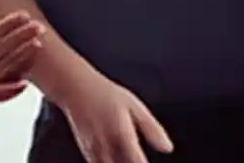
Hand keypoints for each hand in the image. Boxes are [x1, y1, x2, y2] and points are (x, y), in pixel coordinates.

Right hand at [59, 70, 173, 162]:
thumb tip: (167, 148)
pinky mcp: (86, 152)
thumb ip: (152, 129)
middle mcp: (106, 146)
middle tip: (137, 160)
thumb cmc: (105, 94)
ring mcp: (94, 151)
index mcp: (122, 135)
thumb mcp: (135, 107)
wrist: (75, 89)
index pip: (137, 161)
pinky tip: (114, 160)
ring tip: (127, 159)